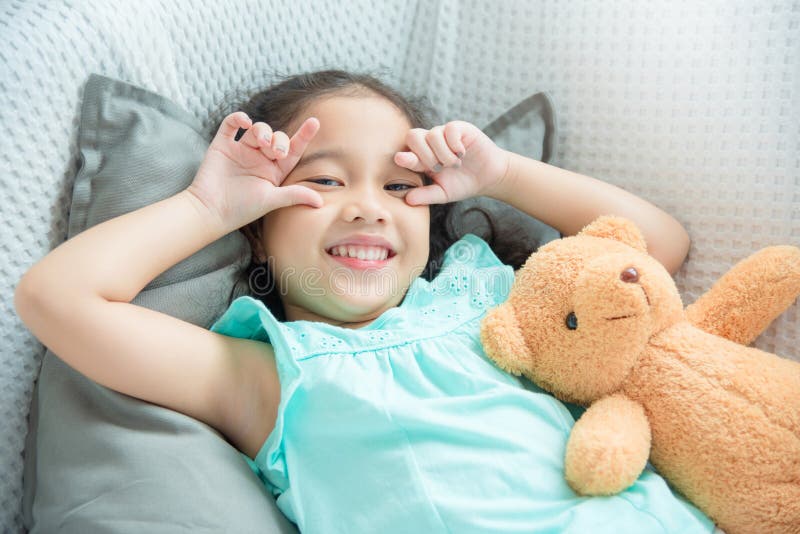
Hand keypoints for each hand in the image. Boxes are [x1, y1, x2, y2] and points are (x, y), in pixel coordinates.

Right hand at [187, 112, 322, 228]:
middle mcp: (259, 159)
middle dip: (279, 140)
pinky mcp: (222, 146)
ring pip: (257, 129)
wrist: (210, 211)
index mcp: (274, 171)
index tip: (314, 122)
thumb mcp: (271, 200)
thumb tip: (321, 203)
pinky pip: (231, 124)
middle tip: (275, 152)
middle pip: (276, 138)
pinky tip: (245, 122)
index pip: (293, 150)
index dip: (304, 135)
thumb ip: (295, 195)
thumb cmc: (241, 209)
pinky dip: (238, 118)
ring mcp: (241, 150)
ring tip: (261, 143)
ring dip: (263, 131)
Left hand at [394, 120, 510, 204]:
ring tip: (455, 164)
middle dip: (424, 155)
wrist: (488, 178)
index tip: (401, 160)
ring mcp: (444, 134)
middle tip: (439, 168)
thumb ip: (425, 195)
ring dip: (443, 154)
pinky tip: (462, 153)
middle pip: (413, 136)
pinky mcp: (460, 128)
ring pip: (432, 135)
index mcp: (422, 159)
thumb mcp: (443, 193)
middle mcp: (431, 144)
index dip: (404, 156)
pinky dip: (454, 144)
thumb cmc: (463, 184)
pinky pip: (449, 129)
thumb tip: (407, 200)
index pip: (407, 153)